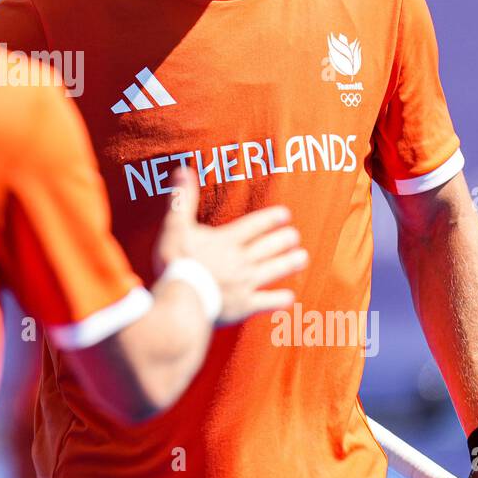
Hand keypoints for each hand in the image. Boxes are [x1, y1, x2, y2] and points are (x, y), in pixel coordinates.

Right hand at [154, 167, 305, 324]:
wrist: (182, 297)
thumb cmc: (176, 262)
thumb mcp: (175, 226)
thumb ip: (182, 200)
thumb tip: (184, 171)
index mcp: (226, 240)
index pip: (253, 225)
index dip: (270, 219)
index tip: (285, 215)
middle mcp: (240, 260)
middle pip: (268, 246)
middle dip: (284, 239)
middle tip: (295, 236)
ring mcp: (244, 283)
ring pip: (273, 270)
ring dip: (289, 263)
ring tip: (302, 258)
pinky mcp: (243, 306)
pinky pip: (266, 301)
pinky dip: (279, 299)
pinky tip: (289, 297)